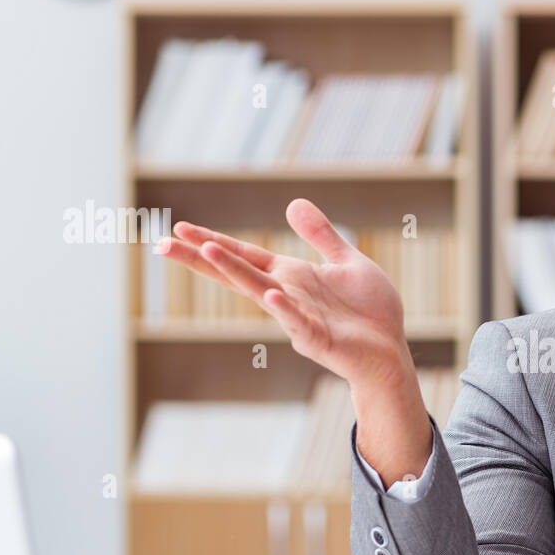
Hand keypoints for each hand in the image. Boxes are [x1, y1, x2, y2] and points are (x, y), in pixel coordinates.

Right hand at [155, 198, 413, 392]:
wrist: (390, 351)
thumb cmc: (369, 312)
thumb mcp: (348, 262)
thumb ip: (321, 235)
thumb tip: (292, 202)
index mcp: (292, 277)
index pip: (245, 256)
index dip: (213, 241)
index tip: (179, 228)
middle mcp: (287, 296)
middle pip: (238, 272)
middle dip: (202, 258)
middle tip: (164, 244)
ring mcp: (299, 319)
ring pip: (261, 293)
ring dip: (235, 272)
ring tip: (207, 250)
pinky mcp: (319, 341)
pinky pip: (299, 324)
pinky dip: (285, 311)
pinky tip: (271, 296)